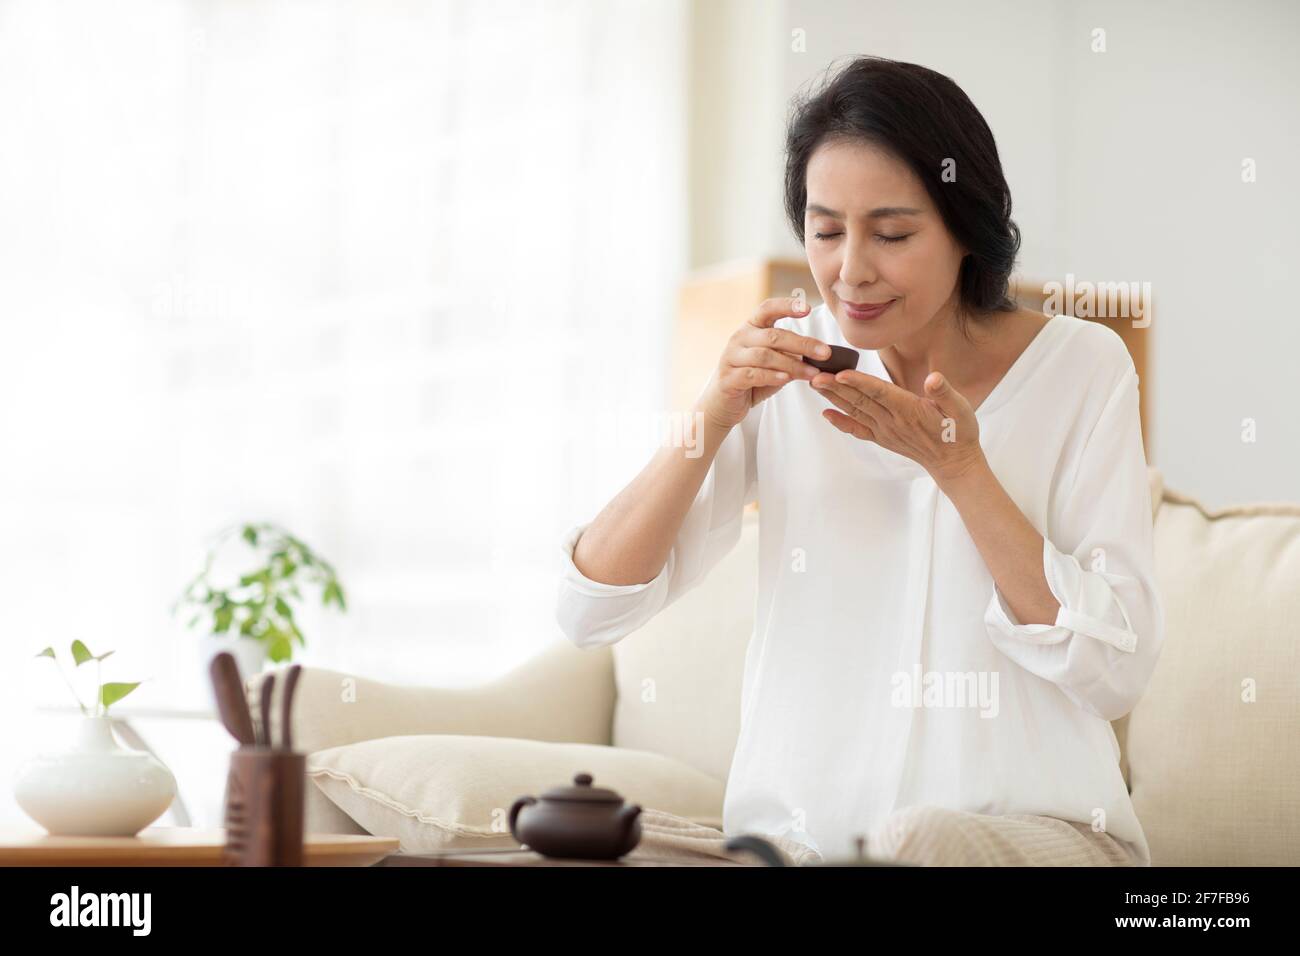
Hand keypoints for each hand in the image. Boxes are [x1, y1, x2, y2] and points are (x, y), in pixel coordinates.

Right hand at [697, 296, 834, 429]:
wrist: (723, 404)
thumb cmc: (752, 380)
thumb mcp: (774, 364)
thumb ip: (790, 356)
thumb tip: (818, 353)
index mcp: (751, 328)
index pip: (767, 309)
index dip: (786, 306)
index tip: (807, 309)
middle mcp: (739, 338)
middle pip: (773, 336)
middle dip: (802, 344)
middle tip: (825, 353)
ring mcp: (731, 358)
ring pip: (765, 356)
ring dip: (792, 365)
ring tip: (812, 373)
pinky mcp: (728, 378)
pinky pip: (752, 374)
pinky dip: (771, 376)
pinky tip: (786, 379)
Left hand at [811, 368, 985, 483]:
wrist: (953, 463)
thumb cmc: (958, 432)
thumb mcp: (961, 409)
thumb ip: (945, 393)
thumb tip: (933, 379)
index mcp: (909, 410)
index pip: (880, 392)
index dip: (859, 382)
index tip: (839, 374)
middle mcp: (893, 421)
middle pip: (860, 401)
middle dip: (836, 388)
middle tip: (814, 375)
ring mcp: (885, 431)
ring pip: (855, 411)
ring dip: (834, 398)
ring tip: (816, 385)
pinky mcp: (882, 438)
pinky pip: (858, 429)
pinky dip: (841, 422)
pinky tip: (826, 414)